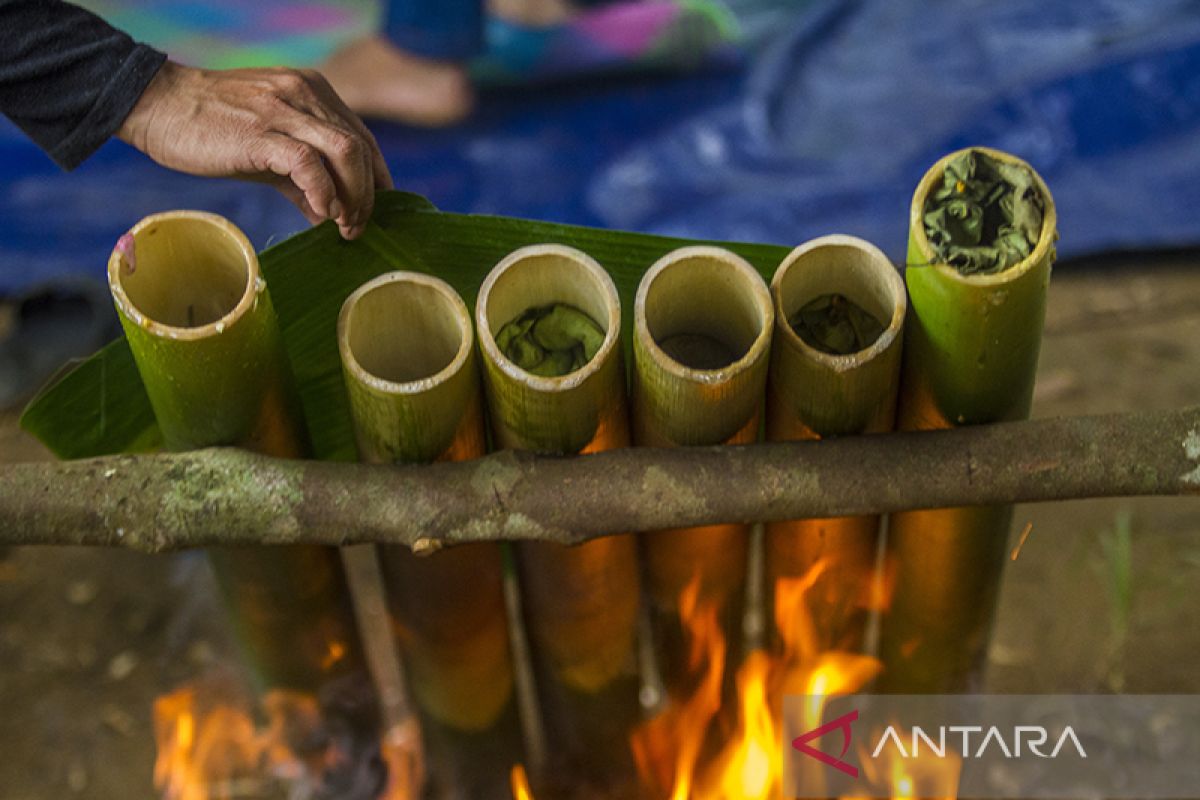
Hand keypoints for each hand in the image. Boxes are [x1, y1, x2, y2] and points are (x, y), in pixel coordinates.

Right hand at [117, 61, 392, 238]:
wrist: (157, 105)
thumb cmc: (212, 129)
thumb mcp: (269, 149)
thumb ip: (303, 179)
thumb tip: (330, 217)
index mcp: (312, 92)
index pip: (363, 138)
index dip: (376, 179)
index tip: (372, 211)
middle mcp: (305, 94)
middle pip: (361, 148)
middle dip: (367, 194)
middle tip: (356, 228)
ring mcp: (284, 110)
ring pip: (345, 152)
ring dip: (352, 196)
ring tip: (343, 226)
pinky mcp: (261, 132)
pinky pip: (308, 162)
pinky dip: (322, 191)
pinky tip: (321, 213)